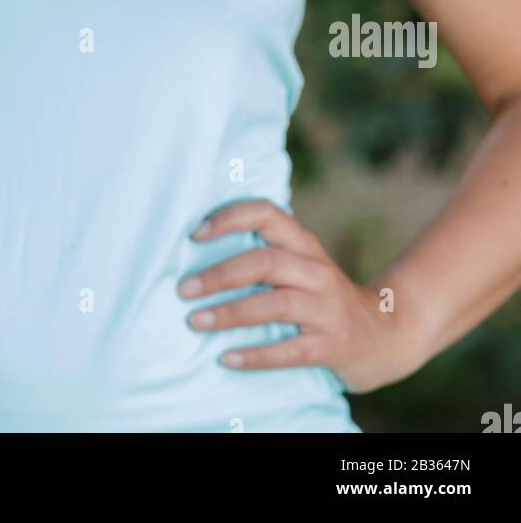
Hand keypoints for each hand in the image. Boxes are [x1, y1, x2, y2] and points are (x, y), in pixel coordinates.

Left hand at [177, 198, 424, 392]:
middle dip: (220, 274)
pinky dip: (256, 355)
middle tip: (184, 289)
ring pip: (276, 304)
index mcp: (305, 245)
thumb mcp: (304, 265)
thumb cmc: (326, 297)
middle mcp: (317, 272)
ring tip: (195, 321)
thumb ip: (268, 253)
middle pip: (266, 262)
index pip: (268, 213)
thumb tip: (203, 247)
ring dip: (231, 313)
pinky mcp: (333, 346)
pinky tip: (226, 358)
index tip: (196, 233)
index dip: (231, 218)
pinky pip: (291, 350)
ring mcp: (327, 309)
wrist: (389, 334)